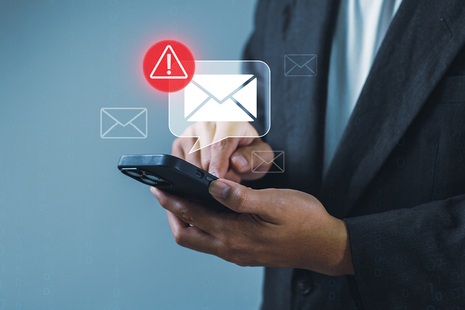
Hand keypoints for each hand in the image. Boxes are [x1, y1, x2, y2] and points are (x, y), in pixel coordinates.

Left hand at [151, 179, 353, 275]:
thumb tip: (212, 186)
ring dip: (186, 221)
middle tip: (165, 195)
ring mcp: (237, 253)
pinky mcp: (244, 252)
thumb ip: (241, 198)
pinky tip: (208, 211)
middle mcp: (232, 248)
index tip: (158, 189)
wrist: (327, 247)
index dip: (172, 202)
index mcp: (236, 235)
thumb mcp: (275, 204)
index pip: (192, 217)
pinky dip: (202, 225)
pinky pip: (213, 241)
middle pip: (187, 236)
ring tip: (182, 201)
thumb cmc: (306, 223)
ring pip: (199, 240)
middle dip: (172, 215)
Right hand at [172, 122, 273, 181]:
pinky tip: (206, 171)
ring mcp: (190, 131)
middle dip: (217, 175)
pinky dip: (192, 174)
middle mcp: (207, 121)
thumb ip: (253, 157)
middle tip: (231, 179)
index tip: (218, 179)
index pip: (221, 142)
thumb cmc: (248, 150)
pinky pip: (182, 165)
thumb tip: (237, 163)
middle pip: (205, 155)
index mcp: (230, 119)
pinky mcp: (179, 143)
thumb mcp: (261, 154)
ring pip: (191, 162)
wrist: (239, 147)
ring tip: (221, 173)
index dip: (219, 164)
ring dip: (205, 175)